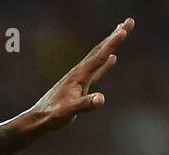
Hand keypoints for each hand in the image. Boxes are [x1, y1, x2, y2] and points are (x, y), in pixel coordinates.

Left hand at [29, 18, 133, 132]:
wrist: (38, 119)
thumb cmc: (52, 116)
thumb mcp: (70, 111)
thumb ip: (85, 104)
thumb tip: (101, 99)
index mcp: (79, 76)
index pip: (99, 56)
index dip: (112, 43)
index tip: (124, 30)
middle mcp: (79, 73)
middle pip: (100, 50)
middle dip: (115, 36)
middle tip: (129, 21)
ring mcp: (79, 78)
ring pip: (98, 57)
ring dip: (110, 45)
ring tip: (121, 32)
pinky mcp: (79, 85)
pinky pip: (96, 69)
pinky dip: (105, 62)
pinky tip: (113, 58)